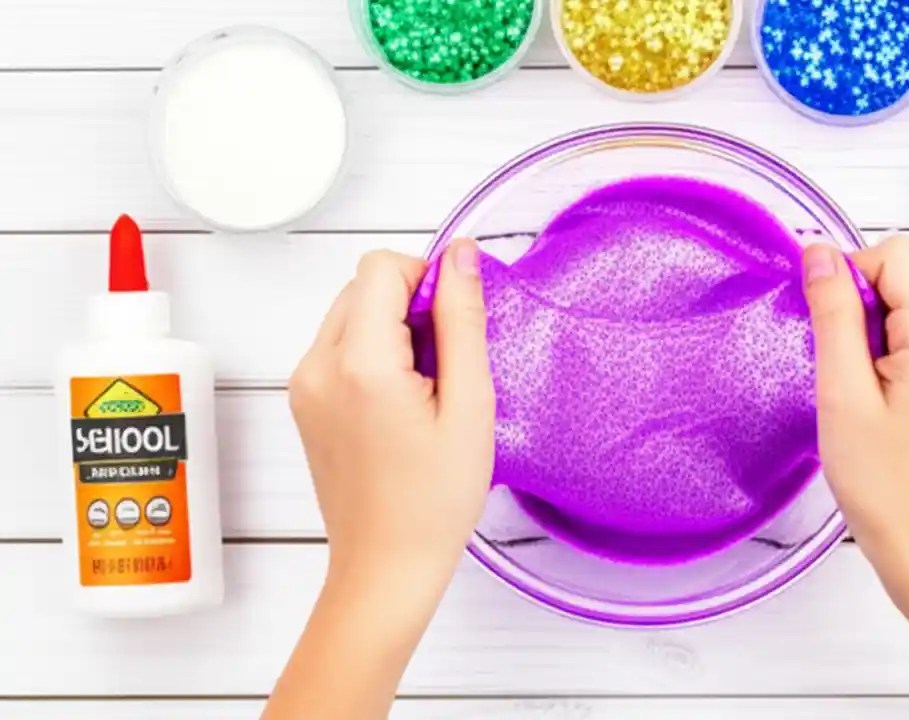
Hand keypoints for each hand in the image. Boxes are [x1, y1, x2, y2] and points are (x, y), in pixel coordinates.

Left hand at [270, 240, 494, 719]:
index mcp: (360, 364)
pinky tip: (402, 402)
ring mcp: (304, 385)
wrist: (386, 566)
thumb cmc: (433, 502)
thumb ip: (462, 320)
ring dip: (392, 330)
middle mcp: (317, 367)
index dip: (427, 279)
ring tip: (425, 389)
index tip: (455, 323)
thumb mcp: (470, 405)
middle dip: (410, 305)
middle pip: (363, 286)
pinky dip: (374, 355)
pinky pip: (339, 347)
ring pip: (351, 313)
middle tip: (447, 364)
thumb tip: (461, 255)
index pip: (382, 268)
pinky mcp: (303, 400)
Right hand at [800, 236, 908, 719]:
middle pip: (897, 278)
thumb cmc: (884, 483)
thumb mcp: (843, 392)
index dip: (847, 283)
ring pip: (901, 307)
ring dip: (868, 339)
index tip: (831, 339)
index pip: (890, 256)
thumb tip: (819, 250)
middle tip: (846, 380)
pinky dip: (883, 357)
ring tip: (862, 398)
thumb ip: (834, 313)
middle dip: (857, 315)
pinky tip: (875, 404)